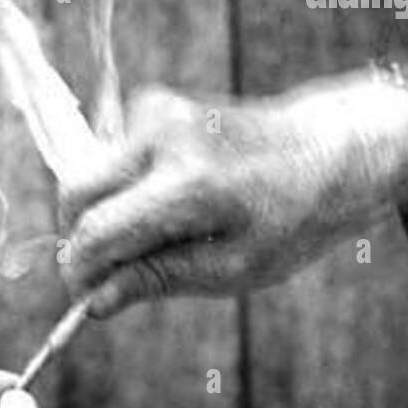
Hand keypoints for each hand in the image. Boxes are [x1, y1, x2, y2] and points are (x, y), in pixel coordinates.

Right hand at [63, 75, 407, 316]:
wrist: (331, 148)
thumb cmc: (290, 218)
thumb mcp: (233, 269)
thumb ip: (158, 280)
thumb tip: (95, 303)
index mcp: (190, 184)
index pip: (97, 231)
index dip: (79, 273)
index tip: (84, 301)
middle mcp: (163, 136)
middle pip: (76, 194)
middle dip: (78, 242)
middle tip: (102, 280)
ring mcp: (155, 111)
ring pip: (88, 177)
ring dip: (101, 217)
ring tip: (152, 244)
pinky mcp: (152, 104)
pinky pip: (109, 161)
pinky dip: (120, 194)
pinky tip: (163, 209)